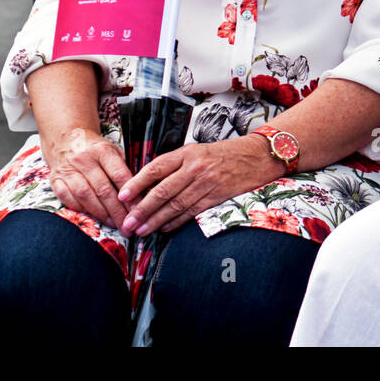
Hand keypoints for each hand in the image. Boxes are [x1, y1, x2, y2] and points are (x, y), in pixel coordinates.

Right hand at [44, 126, 133, 230]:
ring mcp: (68, 170)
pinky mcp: (55, 180)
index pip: (119, 175)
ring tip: (114, 224)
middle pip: (103, 189)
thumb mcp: (113, 150)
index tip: (138, 209)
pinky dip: (81, 209)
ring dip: (101, 213)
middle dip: (117, 211)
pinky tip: (93, 217)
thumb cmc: (94, 149)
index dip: (130, 195)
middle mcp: (84, 159)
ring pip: (86, 196)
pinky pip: (68, 198)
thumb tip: (140, 191)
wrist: (65, 138)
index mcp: (102, 150)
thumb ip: (125, 168)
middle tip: (128, 224)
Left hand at [118, 135, 272, 235]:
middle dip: (142, 209)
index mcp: (187, 153)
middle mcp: (195, 168)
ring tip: (141, 230)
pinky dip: (176, 222)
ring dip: (156, 220)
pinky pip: (192, 212)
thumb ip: (175, 164)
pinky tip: (164, 229)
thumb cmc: (224, 153)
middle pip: (162, 191)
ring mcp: (207, 183)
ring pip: (175, 205)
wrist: (257, 156)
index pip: (156, 168)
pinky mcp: (217, 197)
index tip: (123, 196)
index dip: (137, 183)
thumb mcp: (198, 151)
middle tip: (128, 222)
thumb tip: (149, 184)